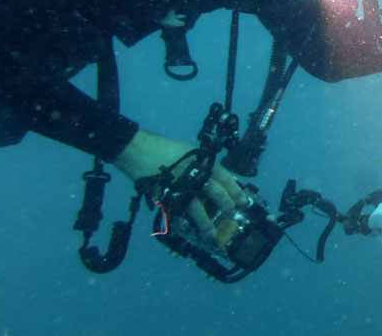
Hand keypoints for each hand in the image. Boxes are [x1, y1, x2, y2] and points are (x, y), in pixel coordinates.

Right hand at [112, 129, 244, 239]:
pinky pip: (178, 212)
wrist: (137, 149)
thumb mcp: (190, 151)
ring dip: (207, 222)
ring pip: (198, 207)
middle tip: (233, 214)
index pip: (225, 177)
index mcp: (202, 161)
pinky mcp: (166, 195)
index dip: (236, 190)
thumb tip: (223, 178)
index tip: (244, 200)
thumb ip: (205, 164)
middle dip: (227, 205)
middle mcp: (194, 173)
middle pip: (217, 192)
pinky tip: (189, 231)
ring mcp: (180, 186)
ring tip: (213, 233)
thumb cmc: (163, 149)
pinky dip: (184, 223)